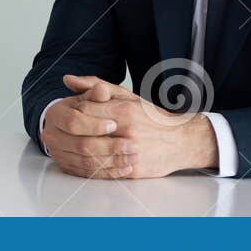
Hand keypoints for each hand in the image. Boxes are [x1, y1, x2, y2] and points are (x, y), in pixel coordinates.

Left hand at [41, 75, 218, 178]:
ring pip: (92, 155)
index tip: (71, 114)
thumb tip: (67, 79)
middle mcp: (127, 131)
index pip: (84, 110)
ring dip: (79, 151)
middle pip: (85, 134)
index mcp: (124, 110)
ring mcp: (131, 151)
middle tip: (68, 133)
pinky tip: (88, 160)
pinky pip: (105, 171)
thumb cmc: (152, 117)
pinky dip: (92, 167)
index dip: (73, 112)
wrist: (182, 140)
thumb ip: (96, 86)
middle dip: (72, 134)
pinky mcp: (135, 169)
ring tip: (75, 146)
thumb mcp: (126, 96)